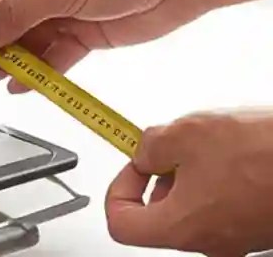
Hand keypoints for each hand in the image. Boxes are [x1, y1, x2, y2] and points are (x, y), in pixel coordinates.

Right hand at [0, 0, 204, 91]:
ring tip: (8, 79)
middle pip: (13, 15)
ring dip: (20, 59)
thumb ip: (22, 11)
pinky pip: (58, 52)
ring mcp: (70, 7)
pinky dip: (45, 68)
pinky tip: (33, 81)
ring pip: (34, 37)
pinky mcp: (89, 31)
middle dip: (0, 42)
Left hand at [107, 109, 272, 256]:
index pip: (122, 224)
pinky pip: (223, 206)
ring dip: (190, 175)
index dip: (118, 189)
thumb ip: (149, 146)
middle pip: (159, 217)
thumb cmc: (264, 153)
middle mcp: (209, 242)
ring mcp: (236, 239)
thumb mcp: (185, 134)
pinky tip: (232, 155)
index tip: (133, 166)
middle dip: (158, 177)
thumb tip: (143, 152)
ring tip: (208, 145)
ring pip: (193, 209)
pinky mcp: (257, 228)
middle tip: (171, 148)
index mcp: (182, 226)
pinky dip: (218, 180)